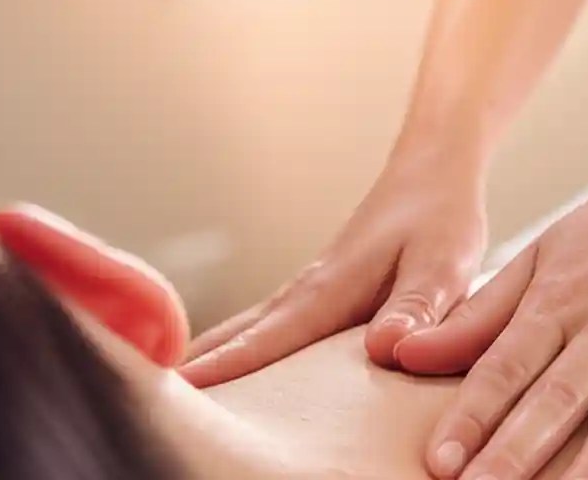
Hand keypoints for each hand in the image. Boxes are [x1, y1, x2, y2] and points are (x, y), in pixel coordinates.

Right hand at [181, 145, 486, 386]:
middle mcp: (303, 295)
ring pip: (240, 337)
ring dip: (204, 369)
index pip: (264, 341)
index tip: (171, 400)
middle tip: (142, 418)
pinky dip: (230, 356)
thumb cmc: (440, 217)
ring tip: (162, 411)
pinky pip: (261, 335)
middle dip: (191, 380)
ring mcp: (303, 296)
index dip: (221, 373)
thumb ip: (418, 307)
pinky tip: (218, 381)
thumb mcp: (445, 264)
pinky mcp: (314, 300)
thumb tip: (385, 350)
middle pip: (231, 343)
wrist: (431, 169)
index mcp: (329, 291)